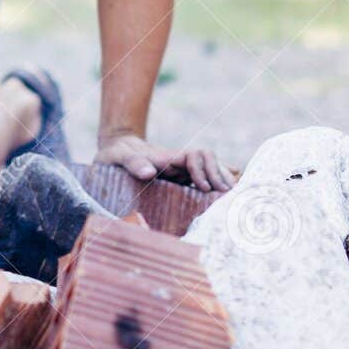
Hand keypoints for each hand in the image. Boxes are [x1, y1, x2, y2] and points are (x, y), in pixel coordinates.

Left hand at [94, 133, 234, 192]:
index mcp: (169, 157)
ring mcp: (182, 172)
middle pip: (210, 162)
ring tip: (231, 198)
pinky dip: (218, 184)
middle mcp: (180, 163)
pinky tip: (229, 194)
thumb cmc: (116, 154)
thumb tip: (149, 173)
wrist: (116, 150)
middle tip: (227, 196)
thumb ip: (133, 163)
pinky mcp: (180, 181)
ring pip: (210, 171)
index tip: (203, 186)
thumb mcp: (119, 157)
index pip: (196, 156)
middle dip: (220, 176)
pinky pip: (204, 181)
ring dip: (222, 181)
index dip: (204, 169)